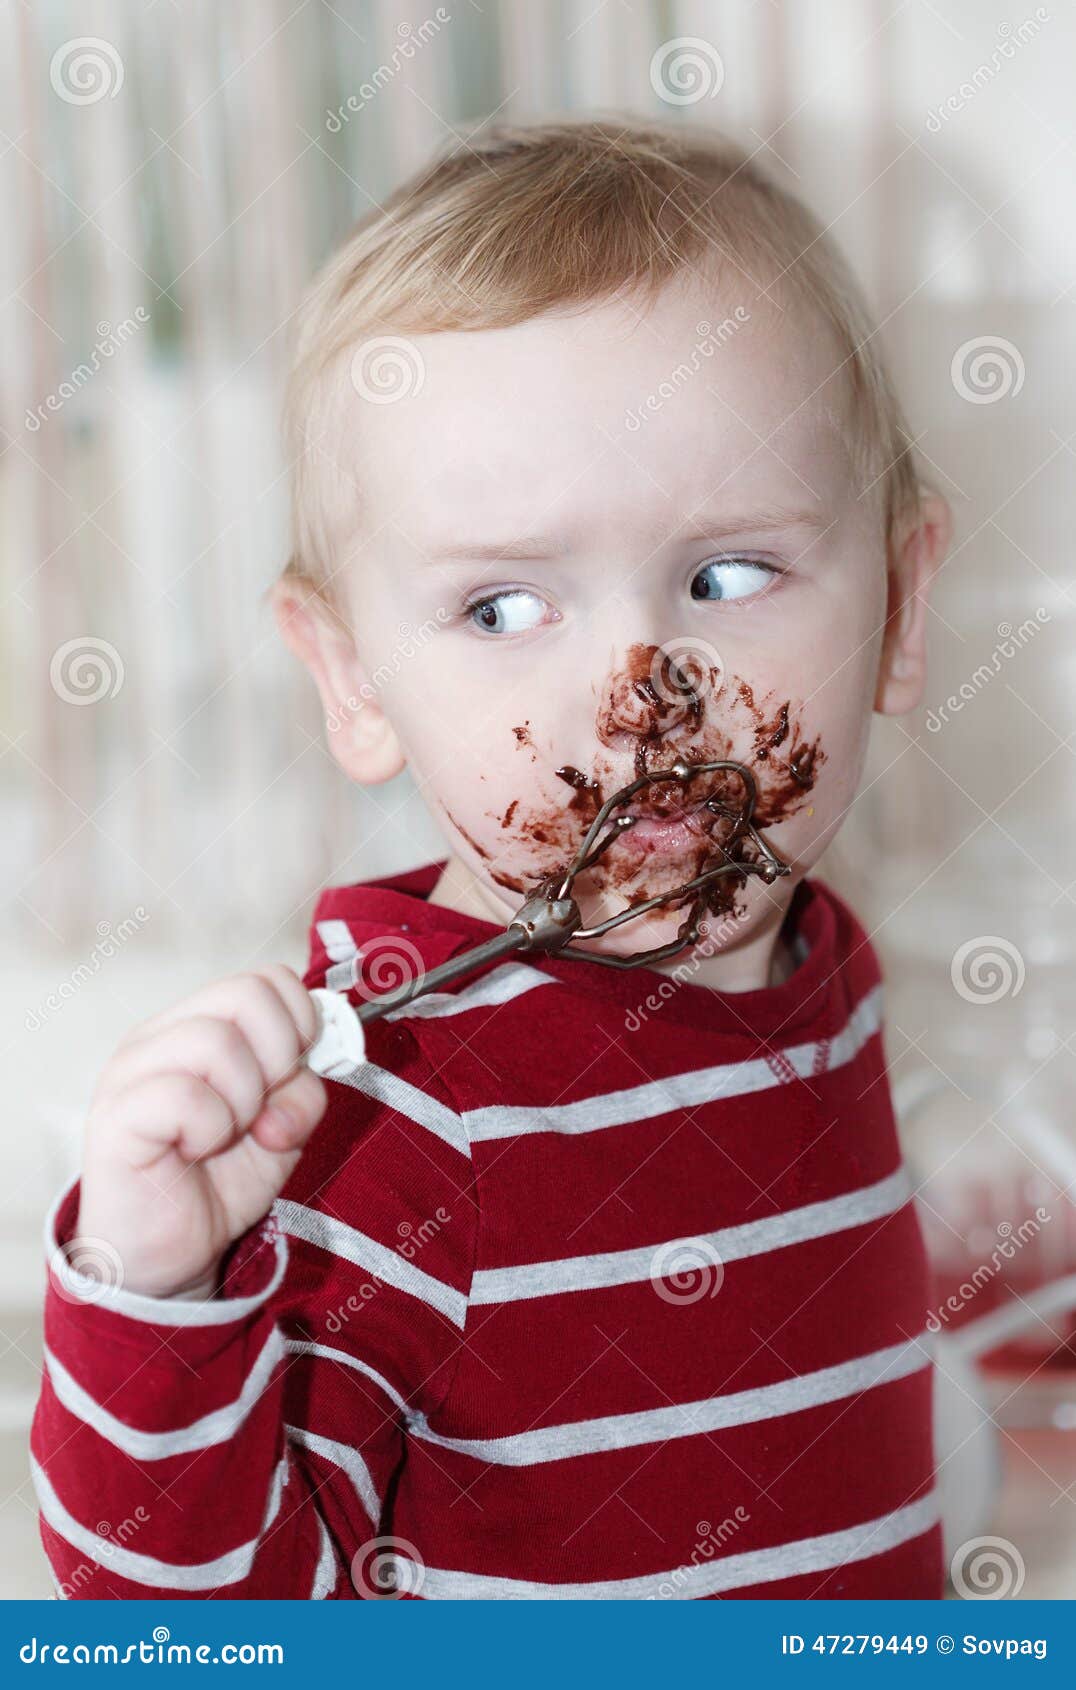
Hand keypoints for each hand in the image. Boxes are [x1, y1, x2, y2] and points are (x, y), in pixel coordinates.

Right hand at [71, 966, 326, 1299]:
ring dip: (243, 1100)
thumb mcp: (285, 1128)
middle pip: (247, 993)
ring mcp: (131, 1070)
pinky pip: (186, 1096)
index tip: (292, 1078)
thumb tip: (307, 1070)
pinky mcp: (116, 1115)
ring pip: (216, 1040)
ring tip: (223, 1136)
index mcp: (198, 1024)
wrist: (170, 1255)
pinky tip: (192, 1152)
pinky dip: (210, 1128)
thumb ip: (303, 1089)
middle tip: (260, 1111)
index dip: (301, 1026)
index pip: (268, 980)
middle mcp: (160, 1035)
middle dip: (279, 1057)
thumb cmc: (220, 1180)